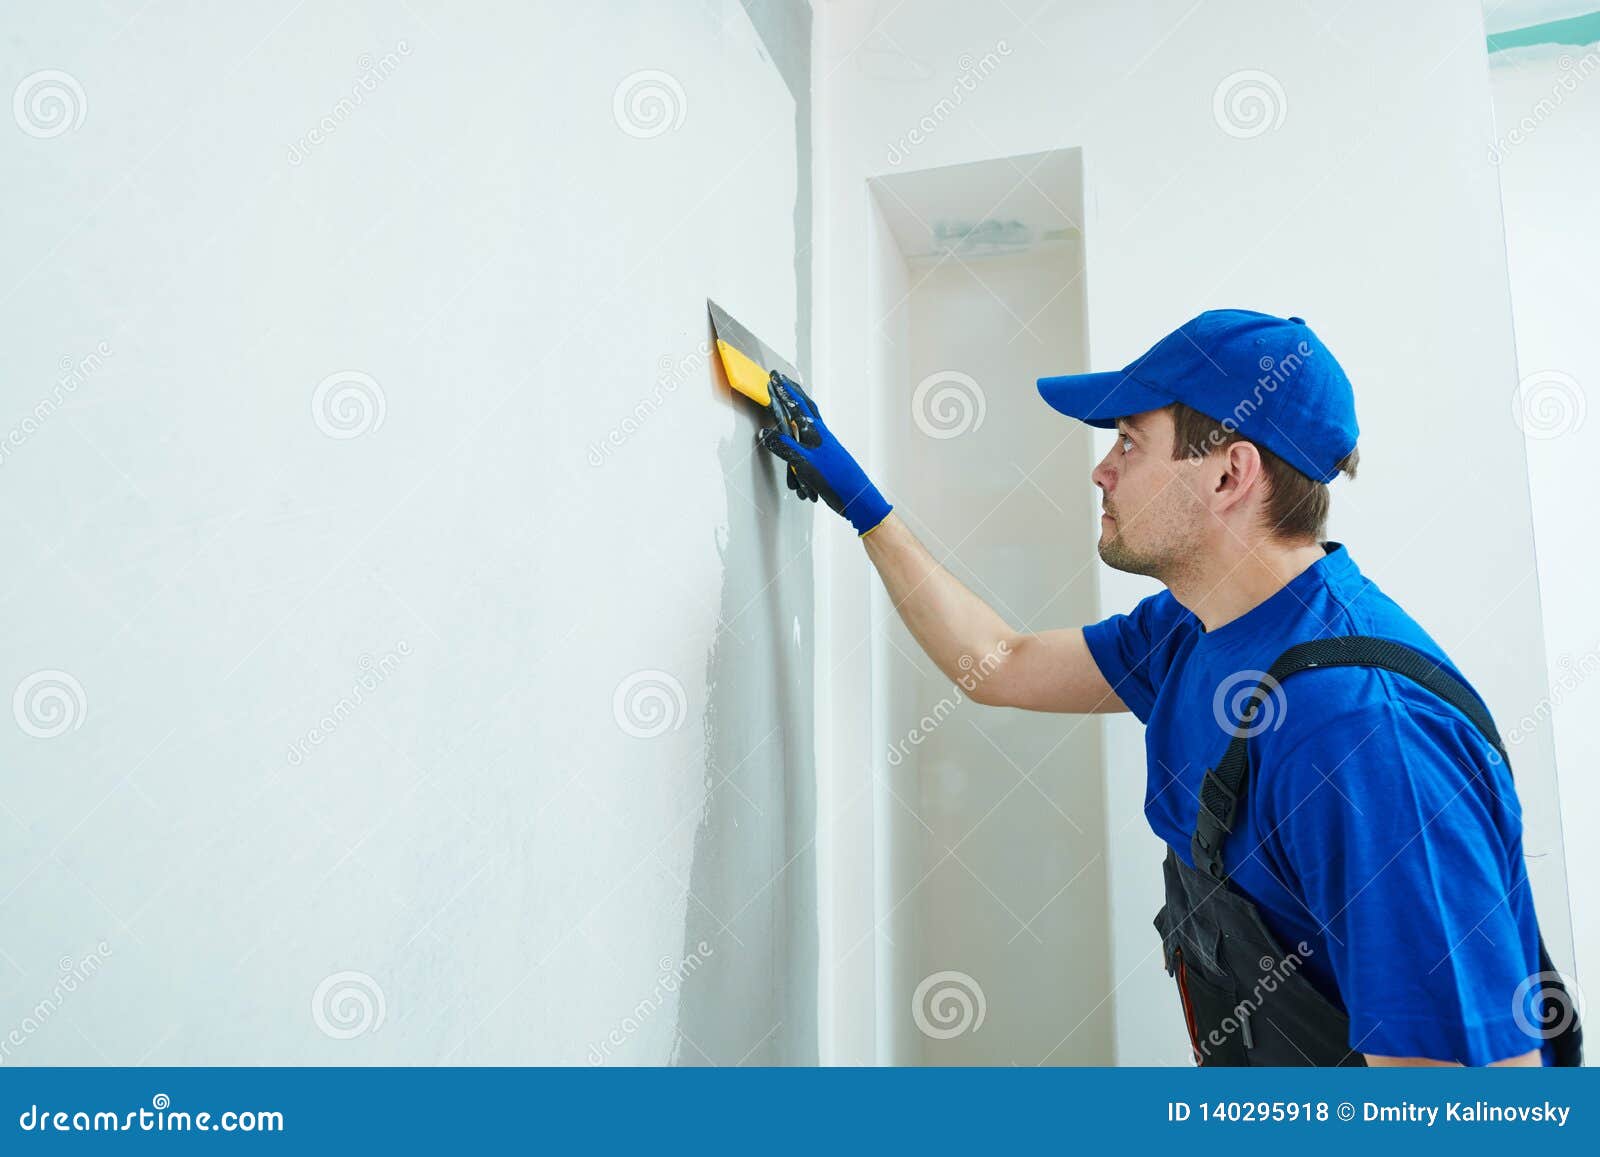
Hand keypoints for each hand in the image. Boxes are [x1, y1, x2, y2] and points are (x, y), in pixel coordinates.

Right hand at [756, 376, 891, 536]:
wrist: (857, 497)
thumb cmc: (834, 479)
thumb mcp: (804, 463)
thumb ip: (785, 447)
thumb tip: (767, 433)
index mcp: (816, 432)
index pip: (797, 405)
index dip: (785, 390)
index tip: (775, 377)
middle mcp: (821, 435)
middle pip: (807, 408)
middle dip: (794, 394)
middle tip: (784, 382)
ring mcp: (825, 445)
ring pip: (809, 426)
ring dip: (799, 415)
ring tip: (791, 405)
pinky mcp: (827, 457)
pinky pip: (810, 443)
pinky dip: (802, 443)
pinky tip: (801, 451)